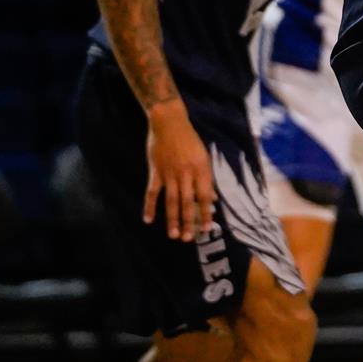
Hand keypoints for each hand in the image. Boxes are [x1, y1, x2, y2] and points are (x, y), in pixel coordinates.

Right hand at [143, 101, 215, 241]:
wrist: (169, 122)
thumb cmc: (189, 140)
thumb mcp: (204, 157)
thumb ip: (207, 179)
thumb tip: (214, 199)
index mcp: (201, 170)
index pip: (205, 196)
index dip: (206, 213)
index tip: (207, 229)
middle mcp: (187, 174)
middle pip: (188, 202)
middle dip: (189, 222)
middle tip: (188, 239)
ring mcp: (170, 173)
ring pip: (172, 201)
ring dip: (172, 219)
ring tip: (173, 235)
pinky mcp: (156, 171)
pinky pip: (152, 192)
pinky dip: (149, 206)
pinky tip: (148, 220)